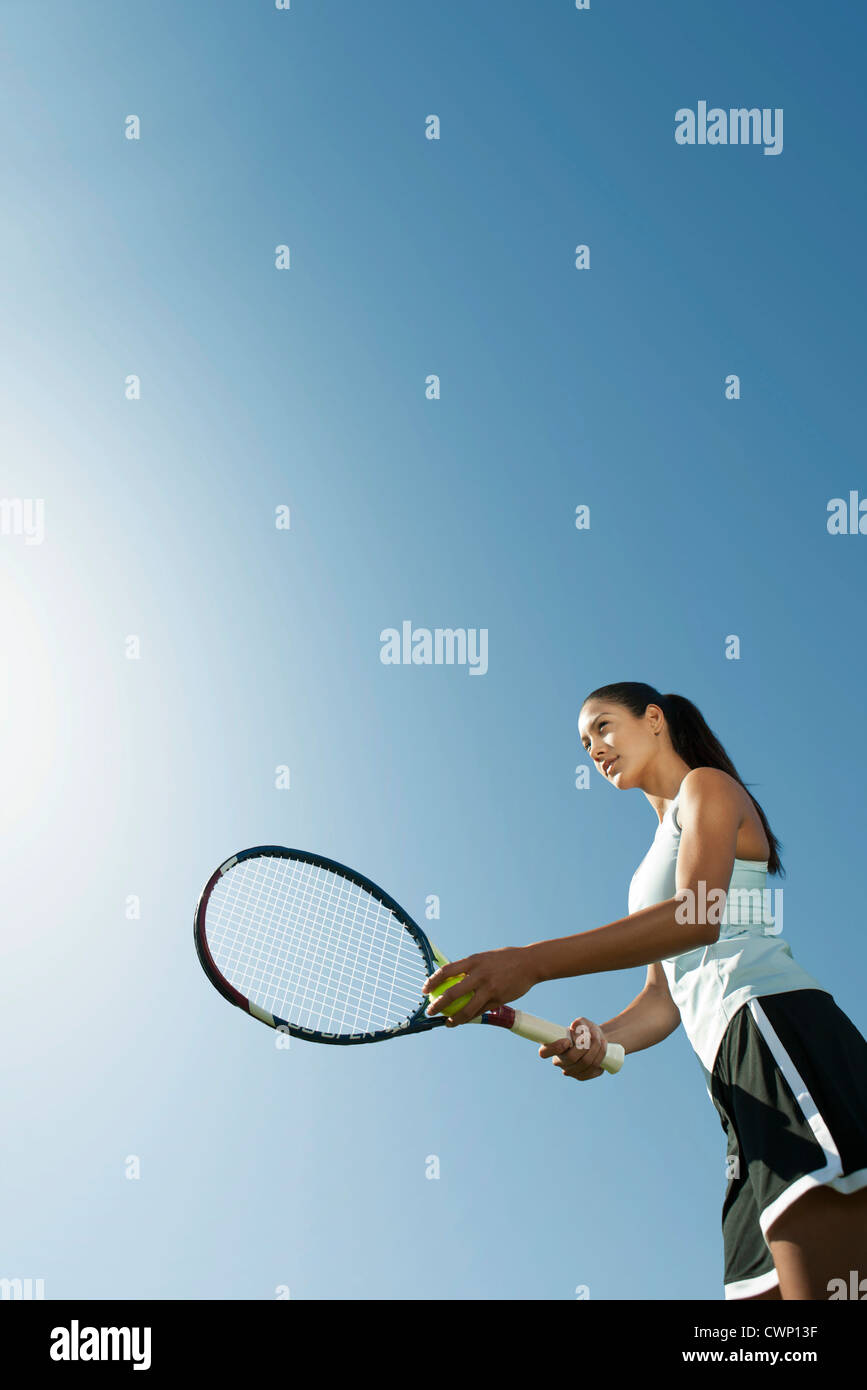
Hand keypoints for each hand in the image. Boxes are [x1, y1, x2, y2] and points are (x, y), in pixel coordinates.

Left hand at [422, 945, 538, 1025]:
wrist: (530, 963)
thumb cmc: (506, 959)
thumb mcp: (485, 958)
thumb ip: (471, 967)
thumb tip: (453, 976)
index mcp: (474, 961)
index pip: (446, 971)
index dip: (432, 981)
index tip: (424, 989)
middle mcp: (479, 975)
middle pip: (452, 993)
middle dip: (437, 1004)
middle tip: (430, 1011)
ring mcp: (489, 988)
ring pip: (467, 1009)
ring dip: (454, 1018)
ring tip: (447, 1023)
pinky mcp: (498, 999)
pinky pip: (480, 1011)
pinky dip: (470, 1017)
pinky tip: (464, 1020)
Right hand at [539, 1017, 609, 1080]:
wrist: (597, 1040)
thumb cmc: (586, 1031)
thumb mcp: (582, 1023)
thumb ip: (579, 1025)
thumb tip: (577, 1034)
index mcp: (551, 1048)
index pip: (544, 1052)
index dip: (554, 1048)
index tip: (567, 1040)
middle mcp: (559, 1062)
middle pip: (570, 1058)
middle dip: (584, 1045)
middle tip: (592, 1035)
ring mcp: (571, 1071)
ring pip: (585, 1063)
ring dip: (595, 1048)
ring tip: (599, 1037)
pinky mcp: (583, 1076)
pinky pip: (593, 1069)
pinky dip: (600, 1055)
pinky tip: (602, 1047)